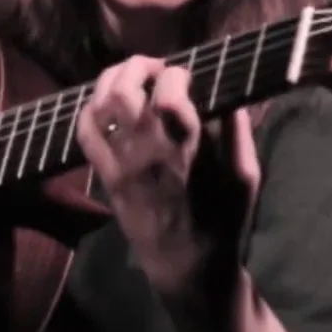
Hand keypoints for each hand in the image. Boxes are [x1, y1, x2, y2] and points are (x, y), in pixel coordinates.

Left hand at [76, 55, 260, 300]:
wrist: (187, 266)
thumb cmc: (224, 220)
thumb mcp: (246, 175)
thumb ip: (237, 131)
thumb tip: (226, 94)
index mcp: (187, 147)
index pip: (169, 90)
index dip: (176, 73)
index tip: (186, 76)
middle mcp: (148, 150)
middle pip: (125, 89)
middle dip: (139, 66)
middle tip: (154, 67)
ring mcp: (121, 163)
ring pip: (100, 105)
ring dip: (112, 78)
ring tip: (129, 75)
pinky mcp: (106, 176)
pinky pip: (85, 133)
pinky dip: (90, 108)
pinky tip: (105, 102)